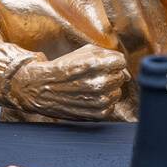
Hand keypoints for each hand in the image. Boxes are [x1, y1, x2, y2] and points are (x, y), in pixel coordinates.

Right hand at [7, 44, 129, 119]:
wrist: (40, 88)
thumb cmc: (64, 67)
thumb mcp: (84, 52)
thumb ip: (108, 56)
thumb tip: (126, 72)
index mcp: (96, 64)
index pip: (121, 61)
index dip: (111, 62)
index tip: (100, 65)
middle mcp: (99, 83)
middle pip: (120, 76)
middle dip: (109, 75)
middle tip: (91, 76)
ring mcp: (99, 100)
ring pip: (117, 92)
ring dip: (107, 90)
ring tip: (88, 87)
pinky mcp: (97, 115)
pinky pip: (111, 107)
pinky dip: (102, 103)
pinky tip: (88, 98)